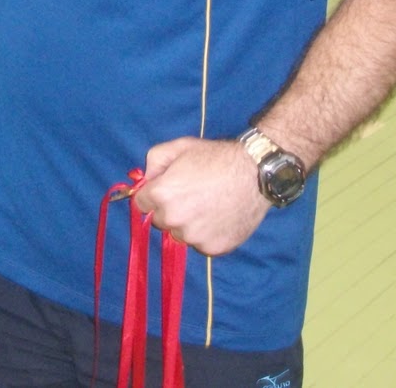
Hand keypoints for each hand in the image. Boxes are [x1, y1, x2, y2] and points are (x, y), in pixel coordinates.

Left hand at [129, 137, 268, 256]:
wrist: (255, 173)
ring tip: (207, 206)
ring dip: (188, 224)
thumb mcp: (179, 146)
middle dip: (169, 209)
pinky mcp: (213, 248)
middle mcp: (174, 219)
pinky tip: (219, 217)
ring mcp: (194, 237)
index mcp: (162, 194)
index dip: (152, 195)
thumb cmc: (216, 157)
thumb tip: (147, 179)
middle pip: (160, 220)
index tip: (166, 190)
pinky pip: (201, 244)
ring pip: (181, 234)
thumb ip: (154, 161)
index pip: (141, 203)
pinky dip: (207, 234)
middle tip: (191, 196)